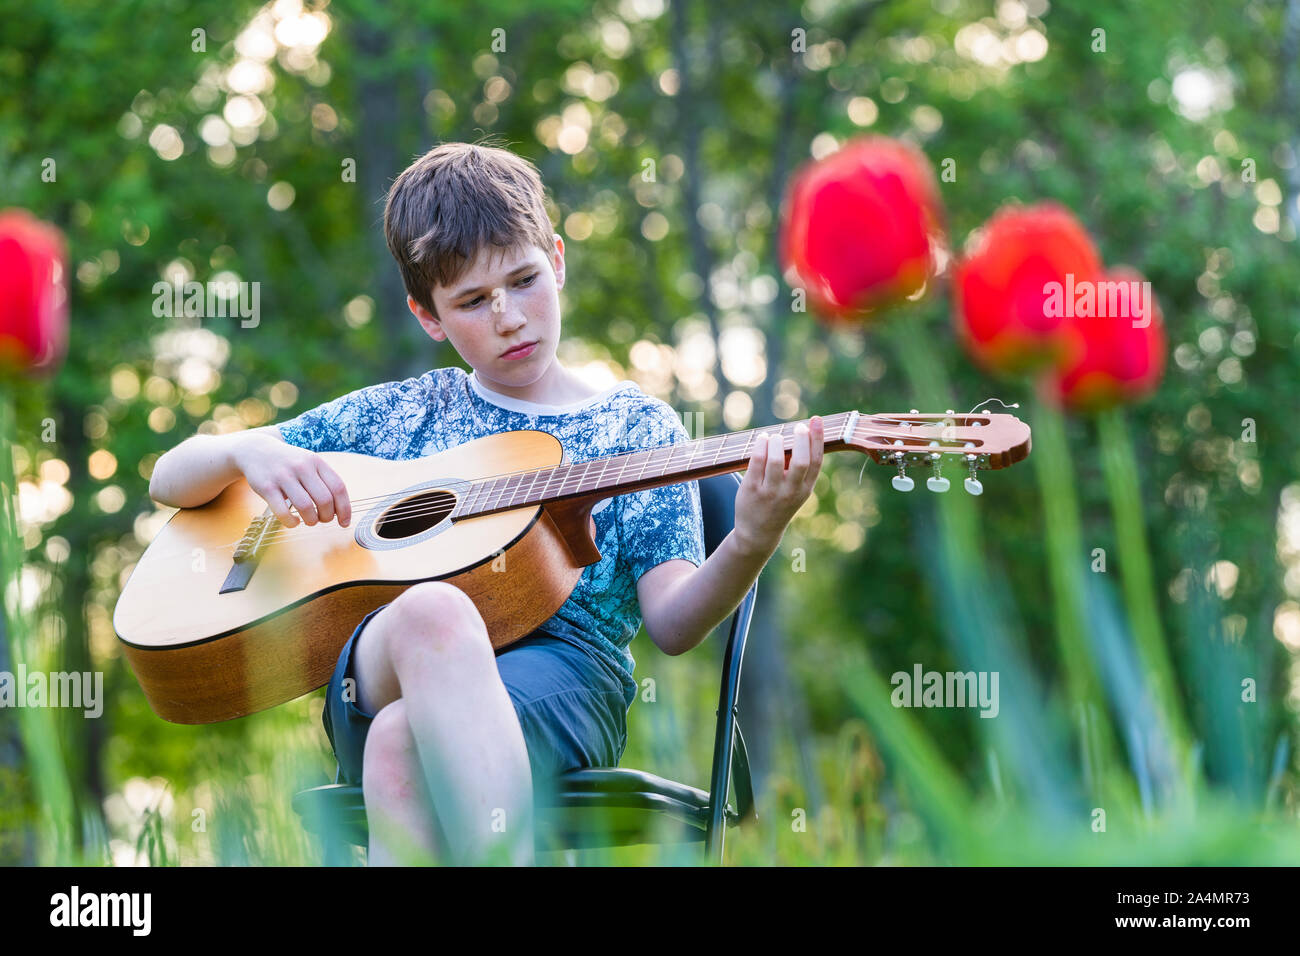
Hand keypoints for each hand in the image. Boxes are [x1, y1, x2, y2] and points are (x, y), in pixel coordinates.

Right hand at [231, 432, 351, 528]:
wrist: (256, 450)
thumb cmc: (290, 463)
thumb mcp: (310, 463)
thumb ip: (325, 482)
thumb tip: (341, 512)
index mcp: (316, 462)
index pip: (339, 488)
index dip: (345, 509)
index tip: (344, 523)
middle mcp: (301, 467)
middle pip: (325, 500)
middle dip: (327, 517)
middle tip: (323, 520)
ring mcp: (283, 476)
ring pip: (306, 507)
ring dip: (311, 521)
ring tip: (309, 521)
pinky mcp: (266, 487)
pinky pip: (283, 512)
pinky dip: (291, 522)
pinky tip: (294, 522)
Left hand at [733, 416, 823, 556]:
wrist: (759, 533)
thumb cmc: (780, 504)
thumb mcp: (797, 491)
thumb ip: (801, 469)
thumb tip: (802, 433)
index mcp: (805, 490)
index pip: (816, 461)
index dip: (818, 438)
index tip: (816, 420)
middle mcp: (790, 491)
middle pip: (800, 461)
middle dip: (801, 439)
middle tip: (797, 427)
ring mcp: (770, 491)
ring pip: (776, 460)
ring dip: (777, 442)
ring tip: (775, 437)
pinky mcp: (751, 489)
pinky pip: (757, 462)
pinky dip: (760, 446)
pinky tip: (762, 439)